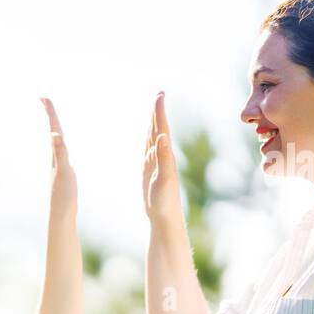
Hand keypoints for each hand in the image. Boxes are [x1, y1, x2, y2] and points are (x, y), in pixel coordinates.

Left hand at [42, 97, 76, 215]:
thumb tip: (54, 134)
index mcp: (56, 154)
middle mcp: (56, 156)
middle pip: (53, 130)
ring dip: (54, 126)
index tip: (44, 97)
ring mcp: (58, 164)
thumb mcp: (63, 170)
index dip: (50, 112)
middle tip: (44, 99)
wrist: (62, 214)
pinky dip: (59, 142)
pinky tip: (58, 143)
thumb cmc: (63, 194)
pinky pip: (60, 151)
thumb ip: (60, 152)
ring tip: (51, 116)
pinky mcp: (62, 171)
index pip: (53, 128)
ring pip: (56, 140)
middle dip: (50, 114)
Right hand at [142, 92, 181, 222]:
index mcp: (165, 155)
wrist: (165, 217)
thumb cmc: (165, 201)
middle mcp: (162, 157)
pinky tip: (150, 140)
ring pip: (153, 139)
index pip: (161, 129)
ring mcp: (156, 164)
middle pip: (158, 130)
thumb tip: (163, 137)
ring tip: (154, 112)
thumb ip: (164, 157)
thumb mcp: (164, 178)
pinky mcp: (151, 172)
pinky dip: (148, 141)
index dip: (159, 112)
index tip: (160, 95)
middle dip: (157, 113)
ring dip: (153, 125)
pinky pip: (149, 151)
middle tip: (158, 95)